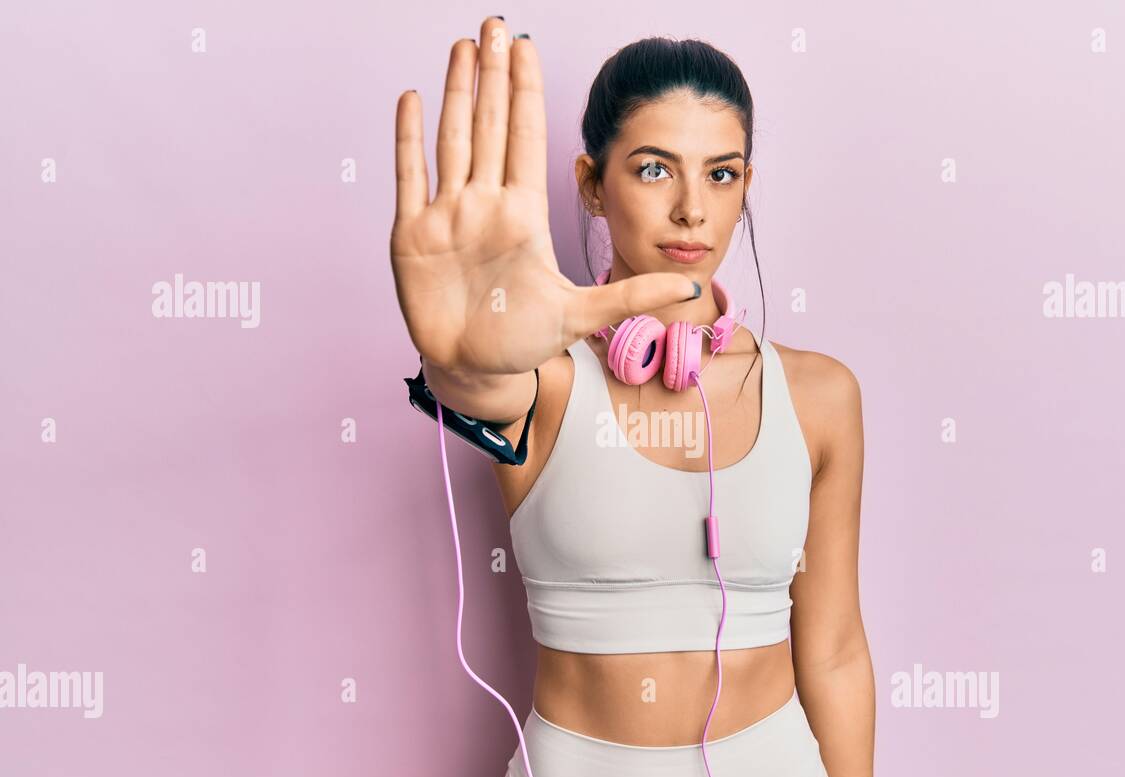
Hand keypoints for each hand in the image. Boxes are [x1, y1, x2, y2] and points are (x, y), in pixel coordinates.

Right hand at [390, 16, 698, 374]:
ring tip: (462, 47)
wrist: (475, 371)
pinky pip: (410, 177)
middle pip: (490, 126)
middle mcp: (485, 205)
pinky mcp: (413, 235)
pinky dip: (409, 139)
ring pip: (452, 140)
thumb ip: (633, 297)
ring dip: (456, 93)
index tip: (526, 47)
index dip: (526, 91)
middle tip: (493, 23)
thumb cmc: (522, 341)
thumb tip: (692, 288)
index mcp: (523, 214)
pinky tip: (412, 98)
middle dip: (492, 75)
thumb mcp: (581, 314)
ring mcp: (447, 216)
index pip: (526, 138)